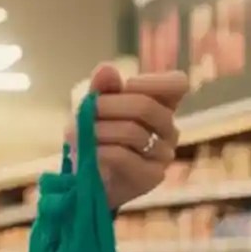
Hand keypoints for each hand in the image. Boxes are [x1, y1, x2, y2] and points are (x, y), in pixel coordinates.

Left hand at [68, 64, 189, 207]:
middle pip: (146, 107)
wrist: (88, 181)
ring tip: (73, 134)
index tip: (123, 86)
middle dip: (108, 105)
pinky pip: (124, 156)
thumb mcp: (96, 109)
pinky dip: (100, 150)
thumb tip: (106, 70)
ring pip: (133, 132)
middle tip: (83, 111)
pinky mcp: (150, 177)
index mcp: (164, 107)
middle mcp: (170, 130)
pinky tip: (86, 151)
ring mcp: (163, 155)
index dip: (149, 81)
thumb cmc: (97, 138)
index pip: (177, 84)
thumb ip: (102, 89)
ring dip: (97, 129)